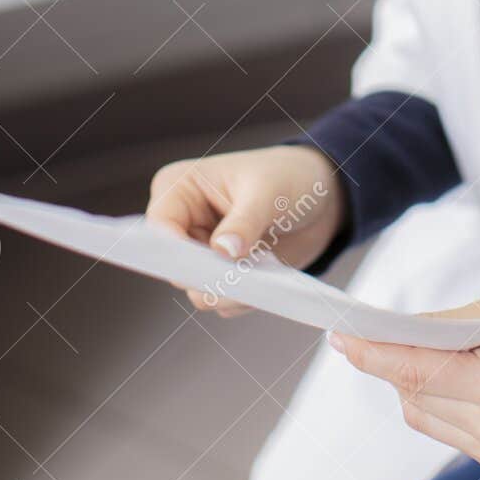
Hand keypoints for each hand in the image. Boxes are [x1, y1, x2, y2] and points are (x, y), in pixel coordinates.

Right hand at [145, 145, 346, 316]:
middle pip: (175, 267)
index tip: (204, 266)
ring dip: (232, 290)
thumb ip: (244, 222)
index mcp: (180, 188)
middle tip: (245, 272)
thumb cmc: (288, 177)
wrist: (320, 198)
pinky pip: (223, 302)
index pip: (159, 228)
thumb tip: (223, 252)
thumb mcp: (268, 192)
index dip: (175, 251)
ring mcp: (202, 253)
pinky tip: (269, 277)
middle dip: (209, 276)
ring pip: (198, 291)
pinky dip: (246, 297)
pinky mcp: (222, 276)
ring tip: (265, 268)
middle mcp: (183, 223)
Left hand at [326, 297, 479, 470]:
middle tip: (376, 330)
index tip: (338, 336)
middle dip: (391, 361)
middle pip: (411, 393)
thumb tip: (385, 331)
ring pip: (419, 413)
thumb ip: (439, 327)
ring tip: (434, 353)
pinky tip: (455, 379)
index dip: (371, 354)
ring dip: (412, 382)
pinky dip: (435, 400)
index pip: (415, 371)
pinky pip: (441, 428)